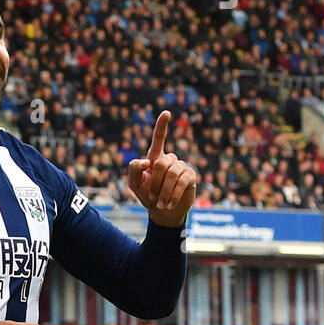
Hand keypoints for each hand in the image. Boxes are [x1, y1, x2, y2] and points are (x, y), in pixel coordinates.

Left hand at [127, 110, 197, 226]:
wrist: (162, 211)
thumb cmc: (147, 195)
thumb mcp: (134, 184)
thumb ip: (133, 170)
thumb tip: (146, 161)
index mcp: (155, 158)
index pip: (159, 138)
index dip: (162, 126)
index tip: (166, 112)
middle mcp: (169, 159)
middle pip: (161, 163)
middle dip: (155, 182)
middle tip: (152, 198)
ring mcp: (181, 166)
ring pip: (172, 173)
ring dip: (164, 191)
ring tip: (161, 204)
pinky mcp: (190, 176)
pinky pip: (182, 181)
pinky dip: (173, 194)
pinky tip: (169, 204)